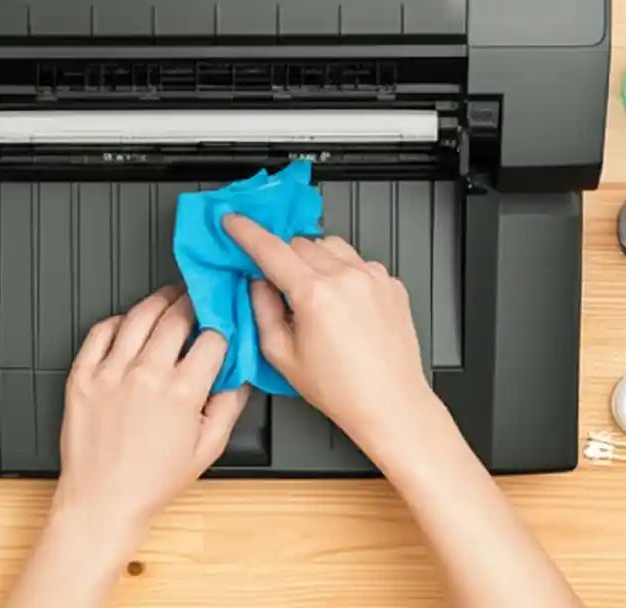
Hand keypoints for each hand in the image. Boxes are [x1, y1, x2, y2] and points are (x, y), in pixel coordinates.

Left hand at [52, 284, 250, 534]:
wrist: (102, 501)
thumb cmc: (151, 481)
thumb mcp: (208, 449)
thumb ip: (230, 406)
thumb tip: (242, 376)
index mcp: (181, 393)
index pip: (212, 338)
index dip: (223, 325)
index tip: (225, 321)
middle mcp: (145, 376)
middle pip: (176, 316)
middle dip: (194, 301)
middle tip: (201, 297)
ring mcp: (110, 373)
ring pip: (139, 316)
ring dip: (160, 300)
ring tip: (170, 298)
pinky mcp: (82, 376)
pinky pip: (101, 331)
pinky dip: (119, 320)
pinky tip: (129, 323)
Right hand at [222, 214, 436, 453]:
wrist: (391, 404)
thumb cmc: (341, 389)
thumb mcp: (283, 356)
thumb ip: (262, 310)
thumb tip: (257, 283)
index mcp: (316, 295)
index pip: (271, 249)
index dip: (247, 232)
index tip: (234, 222)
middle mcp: (347, 278)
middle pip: (300, 243)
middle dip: (284, 257)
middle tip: (280, 286)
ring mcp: (373, 277)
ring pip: (331, 245)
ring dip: (314, 259)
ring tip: (315, 295)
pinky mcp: (390, 283)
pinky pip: (357, 262)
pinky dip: (343, 272)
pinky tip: (342, 304)